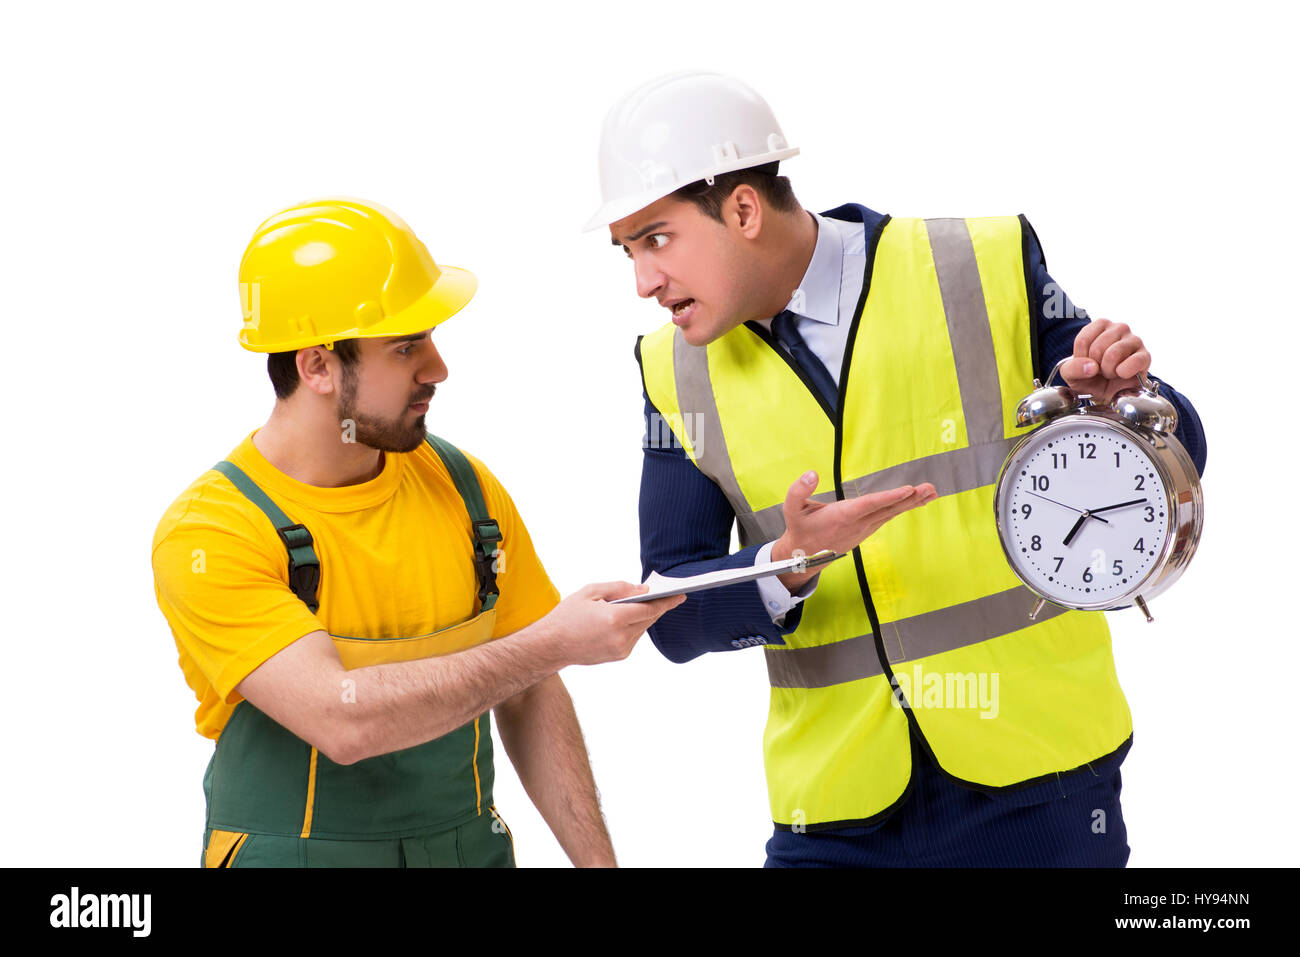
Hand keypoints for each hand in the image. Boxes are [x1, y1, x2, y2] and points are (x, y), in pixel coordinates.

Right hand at [543, 582, 685, 665]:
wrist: (551, 646)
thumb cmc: (567, 615)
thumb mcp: (591, 591)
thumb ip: (620, 588)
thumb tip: (643, 591)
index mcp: (614, 618)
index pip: (650, 609)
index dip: (667, 601)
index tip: (681, 595)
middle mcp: (621, 637)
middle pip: (648, 619)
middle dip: (655, 606)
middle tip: (659, 594)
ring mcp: (621, 650)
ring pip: (642, 628)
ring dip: (643, 616)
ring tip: (639, 604)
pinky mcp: (619, 656)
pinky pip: (634, 637)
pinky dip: (633, 626)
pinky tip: (624, 619)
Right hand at [771, 470, 936, 588]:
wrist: (803, 556)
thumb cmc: (799, 528)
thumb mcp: (791, 509)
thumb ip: (798, 490)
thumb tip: (812, 474)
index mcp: (841, 516)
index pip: (869, 504)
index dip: (890, 497)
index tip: (909, 490)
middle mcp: (856, 523)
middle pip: (887, 509)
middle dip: (910, 499)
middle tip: (930, 489)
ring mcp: (863, 528)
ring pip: (890, 513)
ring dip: (912, 502)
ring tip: (931, 492)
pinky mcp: (865, 530)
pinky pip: (887, 517)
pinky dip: (903, 508)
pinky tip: (915, 501)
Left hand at [1060, 318, 1150, 403]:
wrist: (1108, 394)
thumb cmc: (1089, 378)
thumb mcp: (1071, 374)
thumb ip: (1072, 368)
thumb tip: (1091, 367)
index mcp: (1100, 326)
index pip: (1083, 341)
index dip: (1082, 359)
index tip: (1088, 363)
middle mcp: (1119, 328)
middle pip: (1097, 348)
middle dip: (1096, 366)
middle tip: (1102, 369)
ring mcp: (1134, 340)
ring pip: (1113, 354)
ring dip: (1109, 371)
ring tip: (1112, 372)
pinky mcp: (1145, 356)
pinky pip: (1135, 361)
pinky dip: (1124, 372)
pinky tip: (1123, 374)